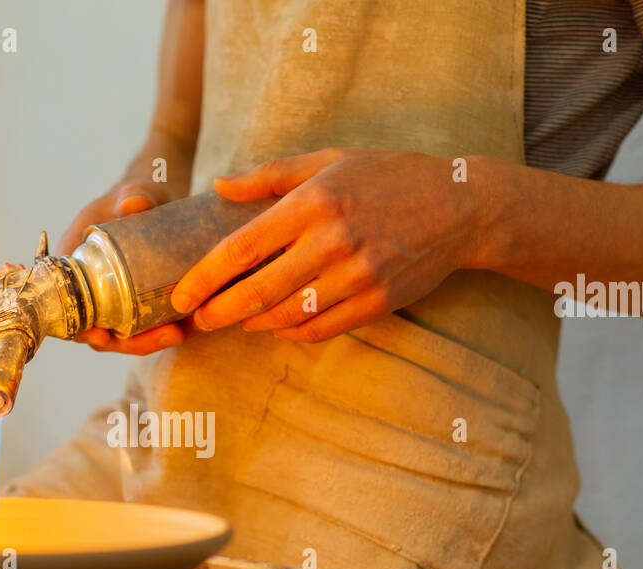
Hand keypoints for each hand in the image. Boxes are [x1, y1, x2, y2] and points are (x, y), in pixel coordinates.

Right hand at [60, 180, 206, 355]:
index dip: (77, 323)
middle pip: (92, 324)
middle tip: (158, 336)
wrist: (158, 193)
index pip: (63, 298)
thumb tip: (133, 203)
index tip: (100, 334)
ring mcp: (111, 293)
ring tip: (175, 335)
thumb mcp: (137, 190)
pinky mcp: (134, 299)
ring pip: (117, 330)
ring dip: (144, 340)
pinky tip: (182, 330)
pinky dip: (156, 331)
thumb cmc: (139, 189)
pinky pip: (138, 324)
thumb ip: (135, 194)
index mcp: (73, 253)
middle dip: (122, 341)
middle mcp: (88, 279)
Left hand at [170, 148, 491, 342]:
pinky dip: (292, 333)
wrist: (460, 207)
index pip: (242, 248)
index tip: (181, 294)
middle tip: (198, 321)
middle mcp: (334, 240)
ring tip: (237, 319)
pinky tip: (278, 325)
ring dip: (254, 323)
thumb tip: (221, 186)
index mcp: (314, 202)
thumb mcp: (330, 161)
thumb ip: (272, 175)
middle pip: (258, 292)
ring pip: (287, 316)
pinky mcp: (378, 301)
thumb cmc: (388, 177)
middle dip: (219, 312)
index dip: (205, 277)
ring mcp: (358, 275)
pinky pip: (320, 329)